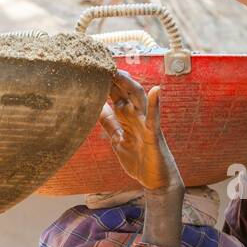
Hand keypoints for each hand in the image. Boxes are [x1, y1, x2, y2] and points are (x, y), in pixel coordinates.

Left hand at [98, 70, 180, 191]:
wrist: (156, 181)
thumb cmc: (139, 160)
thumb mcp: (118, 140)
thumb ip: (110, 123)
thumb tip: (97, 108)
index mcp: (127, 118)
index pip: (114, 95)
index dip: (103, 82)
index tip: (90, 68)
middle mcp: (137, 117)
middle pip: (124, 92)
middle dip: (113, 79)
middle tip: (99, 64)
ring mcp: (147, 124)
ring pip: (139, 99)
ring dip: (129, 85)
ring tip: (119, 72)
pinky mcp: (155, 135)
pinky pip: (155, 118)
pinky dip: (156, 104)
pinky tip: (156, 90)